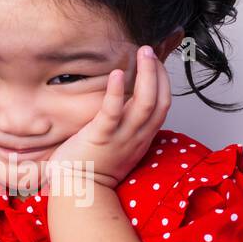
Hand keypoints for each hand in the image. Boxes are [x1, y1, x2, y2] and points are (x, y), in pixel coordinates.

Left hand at [44, 45, 170, 191]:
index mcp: (142, 138)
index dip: (164, 82)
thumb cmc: (93, 166)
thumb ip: (126, 125)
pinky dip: (117, 92)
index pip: (163, 106)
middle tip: (150, 50)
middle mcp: (137, 137)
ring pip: (144, 103)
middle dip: (159, 73)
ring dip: (147, 75)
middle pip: (160, 101)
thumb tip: (125, 103)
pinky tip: (117, 73)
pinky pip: (113, 112)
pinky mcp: (100, 137)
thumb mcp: (119, 145)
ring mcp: (121, 137)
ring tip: (143, 53)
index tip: (157, 63)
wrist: (78, 190)